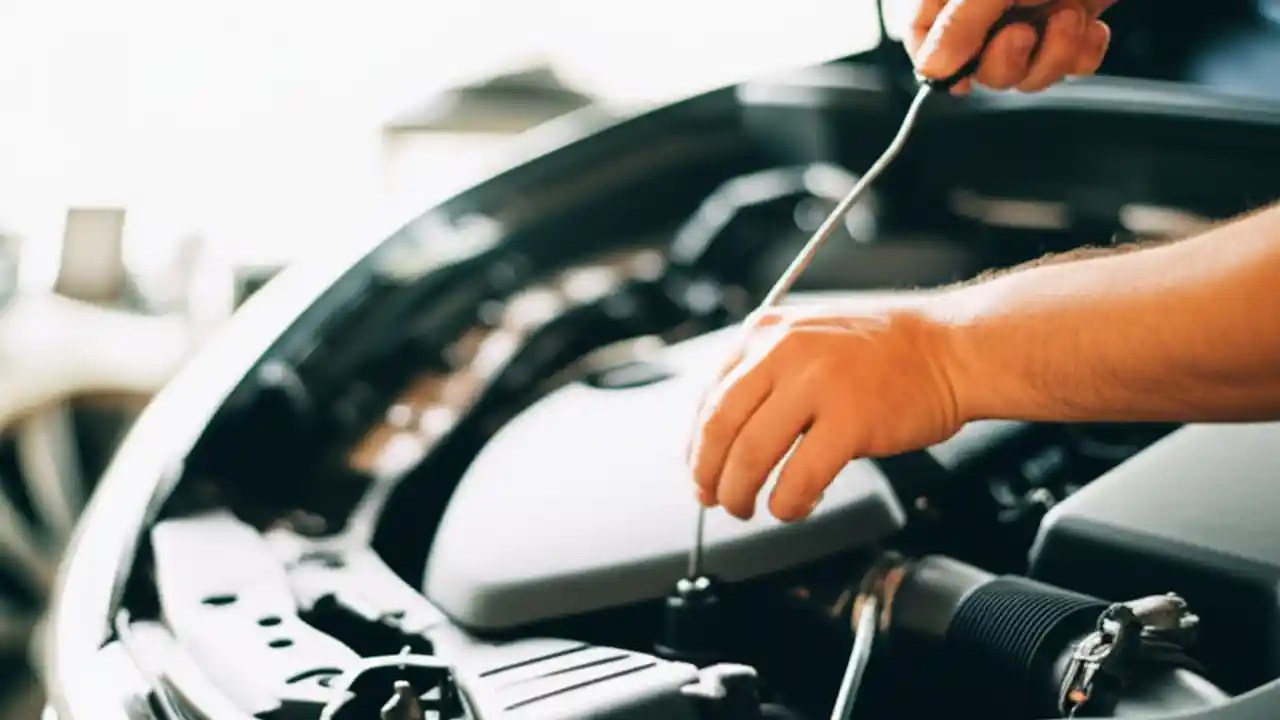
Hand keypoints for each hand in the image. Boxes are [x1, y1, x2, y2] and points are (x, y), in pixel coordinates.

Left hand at [688, 306, 963, 521]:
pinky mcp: (850, 419)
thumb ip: (767, 374)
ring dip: (739, 494)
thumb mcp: (808, 338)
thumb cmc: (886, 351)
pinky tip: (791, 509)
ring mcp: (817, 383)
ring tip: (746, 510)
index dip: (697, 444)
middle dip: (708, 475)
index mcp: (766, 332)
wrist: (951, 348)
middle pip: (720, 427)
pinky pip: (799, 476)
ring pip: (750, 454)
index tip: (699, 470)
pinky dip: (786, 503)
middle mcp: (784, 352)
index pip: (710, 396)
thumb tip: (726, 437)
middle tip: (713, 499)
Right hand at [908, 0, 1115, 93]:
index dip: (942, 63)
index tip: (962, 75)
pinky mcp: (1072, 16)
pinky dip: (1081, 51)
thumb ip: (959, 23)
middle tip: (1023, 31)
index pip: (924, 37)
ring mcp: (1032, 11)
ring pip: (1028, 71)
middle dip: (1007, 61)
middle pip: (979, 67)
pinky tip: (1088, 24)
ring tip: (1067, 15)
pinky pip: (1070, 61)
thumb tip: (933, 69)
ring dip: (1051, 55)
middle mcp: (988, 2)